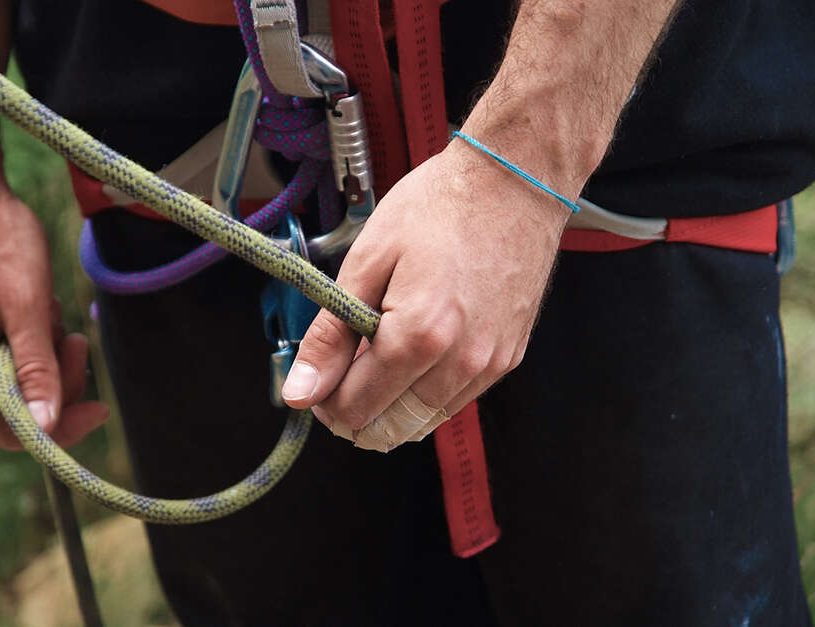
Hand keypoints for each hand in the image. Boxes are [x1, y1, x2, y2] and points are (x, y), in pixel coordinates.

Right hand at [0, 189, 107, 449]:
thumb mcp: (26, 305)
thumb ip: (36, 368)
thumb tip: (45, 427)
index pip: (16, 429)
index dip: (61, 427)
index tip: (100, 404)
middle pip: (22, 403)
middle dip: (60, 378)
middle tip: (78, 337)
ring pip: (20, 372)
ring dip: (49, 350)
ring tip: (52, 306)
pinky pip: (11, 347)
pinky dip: (35, 331)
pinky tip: (39, 299)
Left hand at [281, 139, 569, 449]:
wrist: (514, 180)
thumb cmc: (441, 206)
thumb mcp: (367, 261)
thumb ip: (331, 336)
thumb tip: (301, 391)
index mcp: (419, 335)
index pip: (357, 408)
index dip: (325, 403)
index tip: (316, 382)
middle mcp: (461, 361)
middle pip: (391, 430)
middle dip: (354, 416)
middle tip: (337, 380)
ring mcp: (490, 363)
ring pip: (423, 423)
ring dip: (389, 410)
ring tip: (372, 365)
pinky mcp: (508, 358)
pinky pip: (455, 402)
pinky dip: (423, 396)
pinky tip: (410, 360)